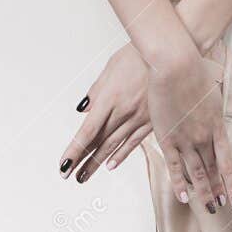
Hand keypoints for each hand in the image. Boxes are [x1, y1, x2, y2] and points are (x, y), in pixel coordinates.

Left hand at [59, 43, 150, 182]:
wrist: (168, 55)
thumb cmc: (137, 56)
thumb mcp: (111, 68)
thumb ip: (97, 91)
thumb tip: (85, 109)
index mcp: (109, 98)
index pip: (87, 131)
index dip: (74, 150)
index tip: (64, 164)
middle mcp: (122, 112)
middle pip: (99, 142)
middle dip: (82, 161)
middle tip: (70, 176)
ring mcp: (138, 118)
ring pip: (114, 146)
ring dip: (98, 163)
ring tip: (85, 176)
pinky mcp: (151, 121)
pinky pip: (134, 142)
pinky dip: (121, 154)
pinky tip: (111, 165)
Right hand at [148, 48, 231, 212]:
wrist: (176, 66)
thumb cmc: (194, 71)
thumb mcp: (212, 91)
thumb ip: (213, 106)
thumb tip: (214, 107)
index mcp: (217, 126)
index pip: (228, 162)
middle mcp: (204, 137)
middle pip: (213, 171)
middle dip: (219, 190)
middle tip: (222, 206)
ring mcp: (186, 139)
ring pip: (197, 173)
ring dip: (203, 192)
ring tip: (208, 207)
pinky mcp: (168, 138)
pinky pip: (174, 166)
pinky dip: (179, 182)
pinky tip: (183, 196)